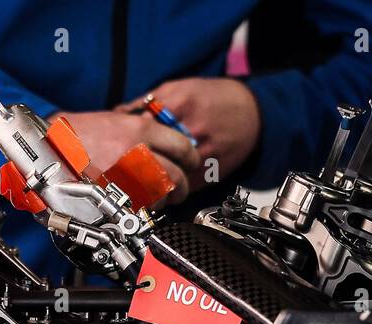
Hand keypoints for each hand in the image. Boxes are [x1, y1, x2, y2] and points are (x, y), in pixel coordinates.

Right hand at [53, 110, 201, 205]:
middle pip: (177, 175)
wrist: (50, 147)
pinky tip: (140, 204)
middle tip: (179, 190)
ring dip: (164, 200)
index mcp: (141, 130)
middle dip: (182, 186)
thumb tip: (164, 143)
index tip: (191, 164)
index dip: (191, 159)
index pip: (183, 146)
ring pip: (161, 195)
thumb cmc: (77, 134)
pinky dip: (145, 208)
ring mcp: (127, 177)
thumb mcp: (117, 120)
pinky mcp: (115, 196)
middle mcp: (138, 153)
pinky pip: (140, 207)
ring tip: (159, 199)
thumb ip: (143, 132)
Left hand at [118, 78, 261, 188]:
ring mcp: (204, 151)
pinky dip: (174, 187)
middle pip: (154, 153)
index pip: (142, 126)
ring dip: (155, 180)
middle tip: (126, 169)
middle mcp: (190, 128)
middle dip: (138, 163)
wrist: (252, 112)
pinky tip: (166, 184)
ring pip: (170, 174)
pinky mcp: (214, 170)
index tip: (118, 146)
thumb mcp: (178, 88)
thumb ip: (148, 101)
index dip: (126, 139)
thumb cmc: (212, 97)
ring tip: (143, 182)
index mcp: (178, 104)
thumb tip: (121, 114)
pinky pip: (187, 185)